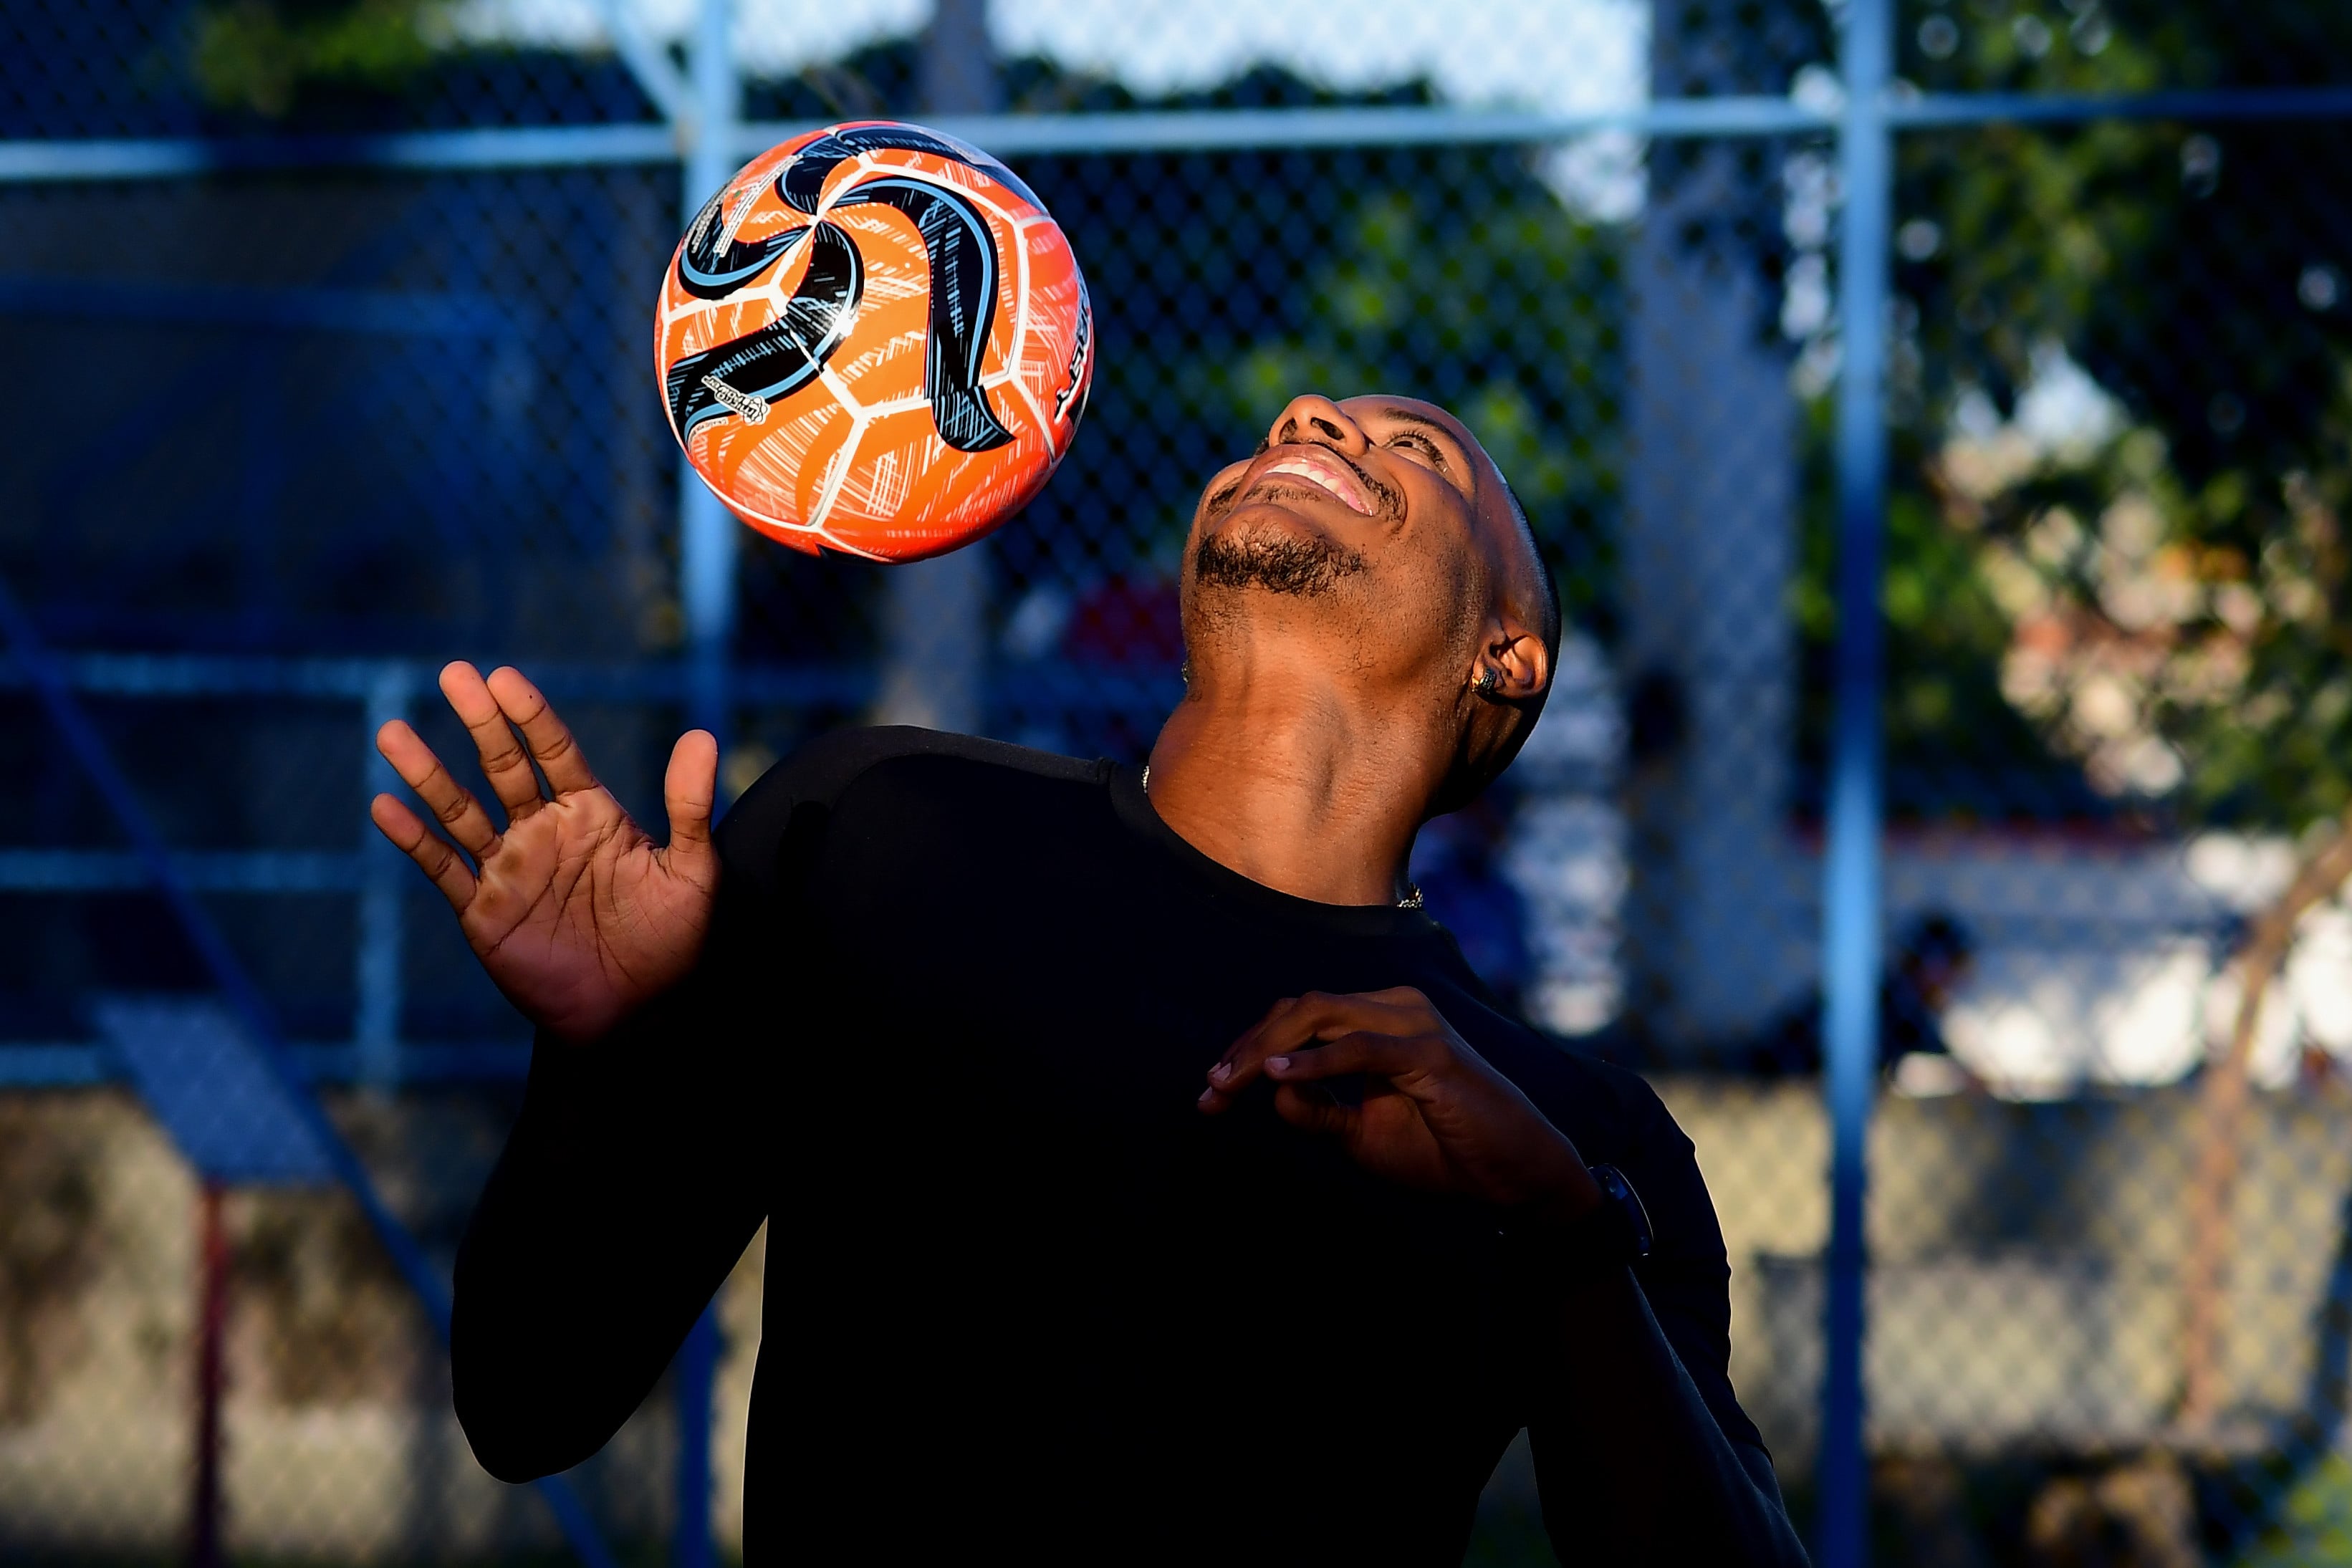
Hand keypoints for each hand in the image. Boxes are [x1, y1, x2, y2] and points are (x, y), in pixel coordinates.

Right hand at [370, 662, 719, 1041]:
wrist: (637, 1015)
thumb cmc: (671, 942)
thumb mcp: (694, 872)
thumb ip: (690, 806)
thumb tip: (701, 734)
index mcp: (591, 814)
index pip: (554, 751)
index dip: (530, 715)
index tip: (504, 678)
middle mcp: (543, 831)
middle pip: (503, 766)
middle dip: (479, 721)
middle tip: (453, 673)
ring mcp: (509, 869)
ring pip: (461, 811)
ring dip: (427, 774)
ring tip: (391, 732)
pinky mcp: (483, 912)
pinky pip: (442, 869)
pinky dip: (413, 839)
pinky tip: (385, 808)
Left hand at [1198, 987, 1600, 1227]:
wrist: (1516, 1176)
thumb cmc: (1445, 1151)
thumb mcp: (1362, 1135)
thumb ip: (1318, 1111)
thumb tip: (1273, 1090)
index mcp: (1378, 1020)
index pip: (1298, 1017)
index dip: (1248, 1049)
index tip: (1210, 1092)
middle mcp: (1394, 1007)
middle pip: (1301, 1008)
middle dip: (1247, 1047)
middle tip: (1210, 1089)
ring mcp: (1414, 1023)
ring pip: (1321, 1016)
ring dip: (1267, 1050)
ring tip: (1230, 1083)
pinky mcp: (1431, 1052)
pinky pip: (1359, 1047)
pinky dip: (1314, 1061)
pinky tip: (1277, 1077)